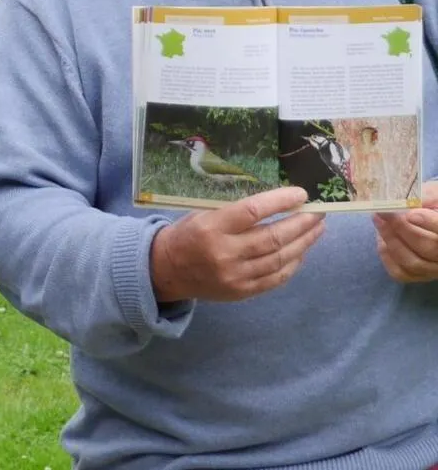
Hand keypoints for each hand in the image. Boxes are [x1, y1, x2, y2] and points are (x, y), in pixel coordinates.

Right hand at [150, 186, 323, 302]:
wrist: (167, 270)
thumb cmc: (187, 234)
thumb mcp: (203, 214)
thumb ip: (236, 213)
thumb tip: (276, 204)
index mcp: (211, 226)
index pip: (252, 211)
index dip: (280, 201)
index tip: (301, 194)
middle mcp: (224, 252)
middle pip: (272, 237)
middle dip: (301, 223)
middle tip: (318, 212)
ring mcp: (235, 275)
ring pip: (279, 258)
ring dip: (303, 243)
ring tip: (317, 229)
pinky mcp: (241, 292)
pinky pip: (275, 278)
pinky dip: (292, 264)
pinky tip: (302, 252)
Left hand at [372, 181, 437, 282]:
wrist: (431, 216)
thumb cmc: (434, 202)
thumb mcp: (435, 193)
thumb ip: (428, 195)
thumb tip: (410, 203)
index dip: (429, 223)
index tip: (410, 214)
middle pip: (428, 248)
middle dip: (402, 229)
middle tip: (383, 212)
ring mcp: (434, 268)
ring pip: (413, 263)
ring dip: (391, 240)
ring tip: (378, 220)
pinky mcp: (419, 275)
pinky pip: (401, 273)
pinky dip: (387, 257)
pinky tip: (381, 239)